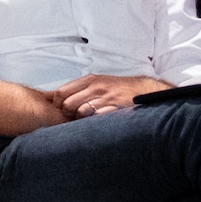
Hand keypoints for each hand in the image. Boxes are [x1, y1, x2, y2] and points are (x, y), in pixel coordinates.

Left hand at [53, 75, 169, 117]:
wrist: (143, 90)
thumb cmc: (117, 88)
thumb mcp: (97, 82)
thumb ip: (80, 88)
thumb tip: (59, 99)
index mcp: (88, 80)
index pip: (61, 92)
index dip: (58, 104)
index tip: (61, 111)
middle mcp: (95, 87)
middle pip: (68, 104)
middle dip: (68, 114)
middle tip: (73, 118)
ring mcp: (105, 97)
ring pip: (80, 112)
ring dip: (81, 119)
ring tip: (87, 120)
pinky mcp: (115, 107)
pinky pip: (96, 117)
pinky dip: (94, 121)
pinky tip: (98, 122)